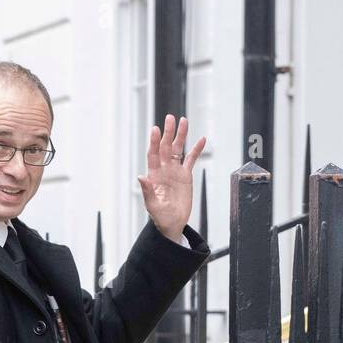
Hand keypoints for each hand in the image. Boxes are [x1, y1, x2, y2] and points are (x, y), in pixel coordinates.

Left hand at [137, 114, 204, 242]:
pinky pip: (191, 159)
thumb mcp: (152, 205)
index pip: (153, 154)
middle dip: (168, 133)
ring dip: (180, 136)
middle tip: (170, 118)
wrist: (172, 224)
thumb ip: (147, 191)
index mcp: (154, 175)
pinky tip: (201, 139)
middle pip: (166, 147)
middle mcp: (164, 170)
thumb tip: (140, 177)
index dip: (155, 142)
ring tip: (183, 121)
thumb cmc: (160, 217)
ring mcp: (175, 171)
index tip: (156, 129)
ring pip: (178, 149)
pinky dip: (196, 150)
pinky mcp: (185, 176)